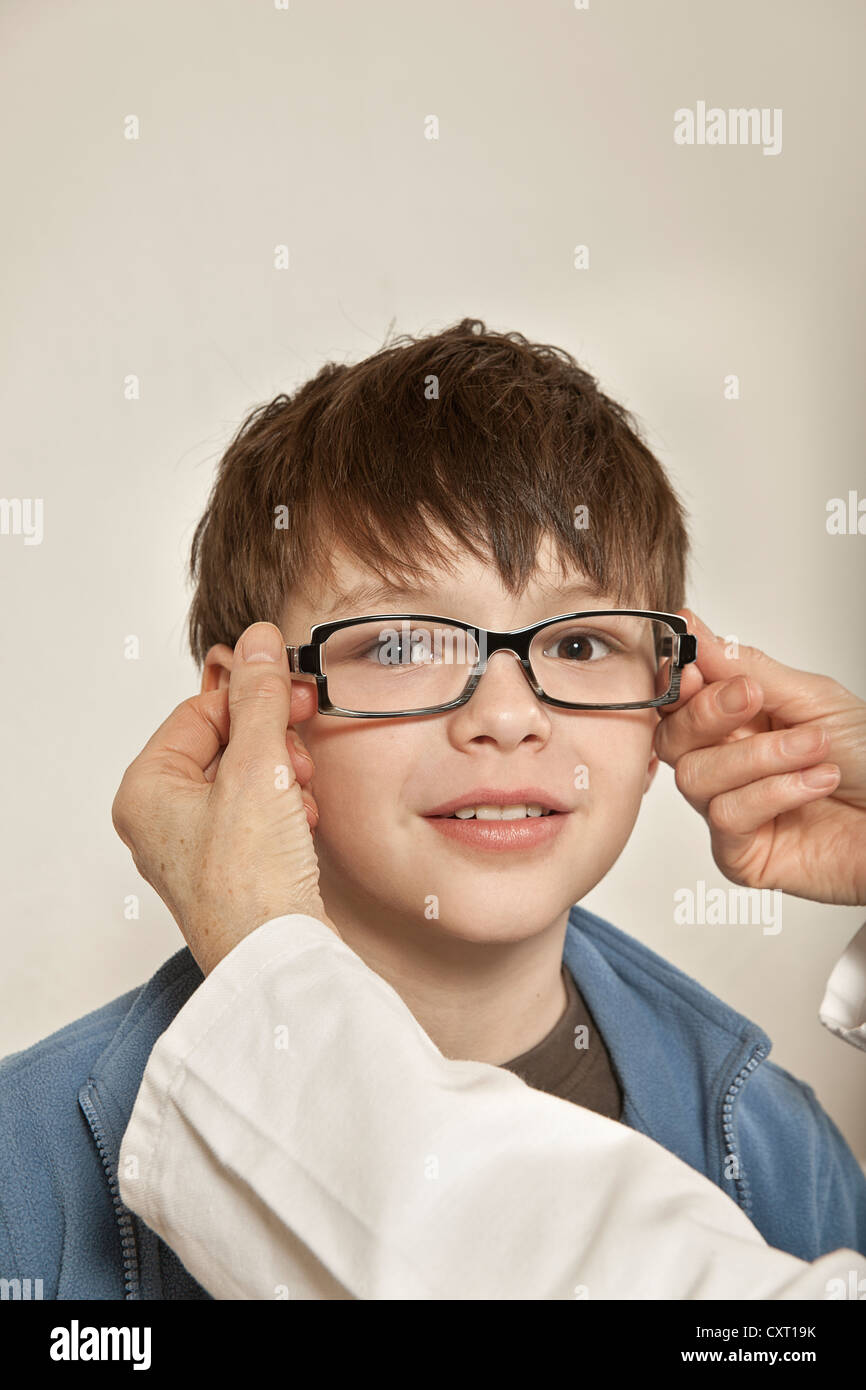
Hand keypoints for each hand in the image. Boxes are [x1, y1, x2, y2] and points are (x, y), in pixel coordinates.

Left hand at [111, 621, 336, 974]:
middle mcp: (160, 821)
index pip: (199, 712)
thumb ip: (260, 699)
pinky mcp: (232, 870)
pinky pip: (259, 815)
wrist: (279, 960)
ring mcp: (196, 849)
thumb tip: (259, 642)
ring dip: (283, 776)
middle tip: (302, 739)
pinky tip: (303, 823)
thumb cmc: (251, 883)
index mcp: (145, 792)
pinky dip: (286, 809)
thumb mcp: (257, 769)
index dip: (251, 697)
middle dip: (271, 742)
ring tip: (300, 795)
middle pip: (223, 744)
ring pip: (246, 779)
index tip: (291, 688)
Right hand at [654, 610, 865, 905]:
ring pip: (695, 776)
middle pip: (671, 738)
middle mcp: (728, 765)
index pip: (678, 700)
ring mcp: (731, 811)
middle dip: (708, 713)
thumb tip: (690, 627)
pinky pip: (726, 816)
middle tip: (752, 700)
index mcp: (738, 722)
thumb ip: (743, 667)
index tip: (693, 666)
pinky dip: (775, 792)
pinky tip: (815, 784)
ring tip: (814, 750)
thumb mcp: (811, 697)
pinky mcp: (740, 854)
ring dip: (760, 757)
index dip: (676, 683)